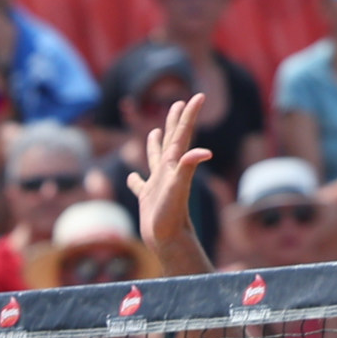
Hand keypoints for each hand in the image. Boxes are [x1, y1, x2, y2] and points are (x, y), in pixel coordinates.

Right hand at [128, 94, 214, 271]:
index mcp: (174, 165)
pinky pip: (140, 186)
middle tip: (178, 103)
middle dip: (175, 122)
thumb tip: (204, 152)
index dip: (189, 115)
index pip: (182, 134)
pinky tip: (132, 177)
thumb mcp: (178, 188)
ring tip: (153, 133)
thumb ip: (188, 167)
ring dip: (156, 145)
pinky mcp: (148, 199)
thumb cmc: (172, 216)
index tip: (198, 96)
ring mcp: (158, 185)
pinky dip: (135, 180)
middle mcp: (168, 172)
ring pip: (156, 159)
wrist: (168, 241)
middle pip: (172, 141)